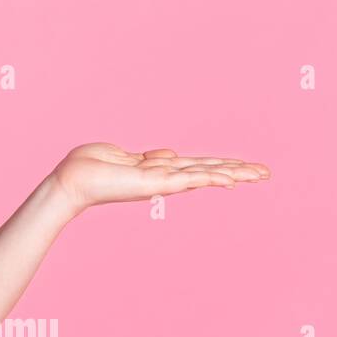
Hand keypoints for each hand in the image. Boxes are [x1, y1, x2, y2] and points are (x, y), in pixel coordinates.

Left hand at [50, 142, 271, 216]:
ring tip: (260, 175)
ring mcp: (161, 181)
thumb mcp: (122, 155)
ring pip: (205, 175)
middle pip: (207, 171)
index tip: (240, 169)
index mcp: (156, 169)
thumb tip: (170, 153)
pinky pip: (189, 179)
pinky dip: (211, 179)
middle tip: (265, 173)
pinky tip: (233, 180)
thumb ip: (149, 156)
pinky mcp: (155, 183)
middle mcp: (163, 177)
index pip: (194, 166)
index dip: (218, 166)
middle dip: (236, 171)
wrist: (71, 181)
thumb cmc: (88, 167)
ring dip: (234, 174)